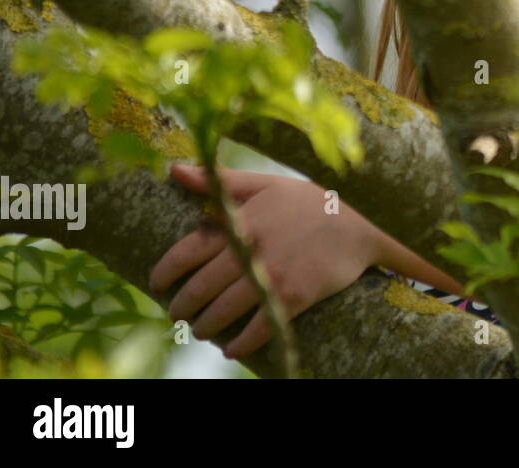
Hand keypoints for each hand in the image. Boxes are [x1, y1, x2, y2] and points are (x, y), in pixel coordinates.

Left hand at [149, 164, 378, 358]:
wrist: (361, 224)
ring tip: (201, 330)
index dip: (165, 272)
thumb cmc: (310, 202)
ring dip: (205, 327)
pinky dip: (240, 344)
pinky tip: (232, 349)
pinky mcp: (294, 296)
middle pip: (200, 288)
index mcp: (240, 221)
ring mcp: (273, 275)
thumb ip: (220, 181)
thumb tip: (173, 169)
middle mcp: (251, 249)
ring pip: (223, 311)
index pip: (187, 251)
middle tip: (177, 314)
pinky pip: (258, 328)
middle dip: (183, 307)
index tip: (157, 285)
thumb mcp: (267, 184)